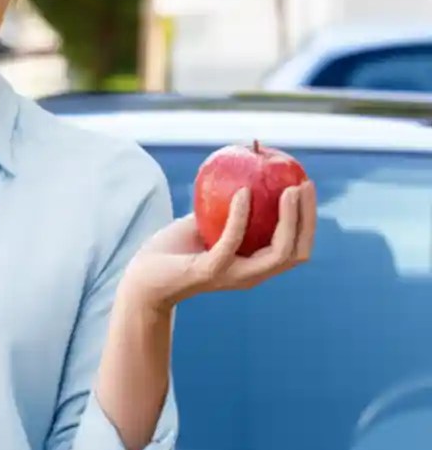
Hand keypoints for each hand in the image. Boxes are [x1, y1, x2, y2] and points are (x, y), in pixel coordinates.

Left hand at [121, 181, 316, 311]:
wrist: (142, 277)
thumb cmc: (174, 250)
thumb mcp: (206, 224)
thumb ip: (225, 208)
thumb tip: (242, 172)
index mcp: (254, 265)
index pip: (296, 247)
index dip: (307, 219)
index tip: (305, 186)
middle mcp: (250, 275)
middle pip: (296, 252)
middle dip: (306, 218)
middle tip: (303, 185)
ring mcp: (232, 275)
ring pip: (278, 253)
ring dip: (288, 220)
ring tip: (287, 189)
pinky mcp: (209, 271)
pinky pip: (232, 241)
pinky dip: (241, 216)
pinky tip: (242, 192)